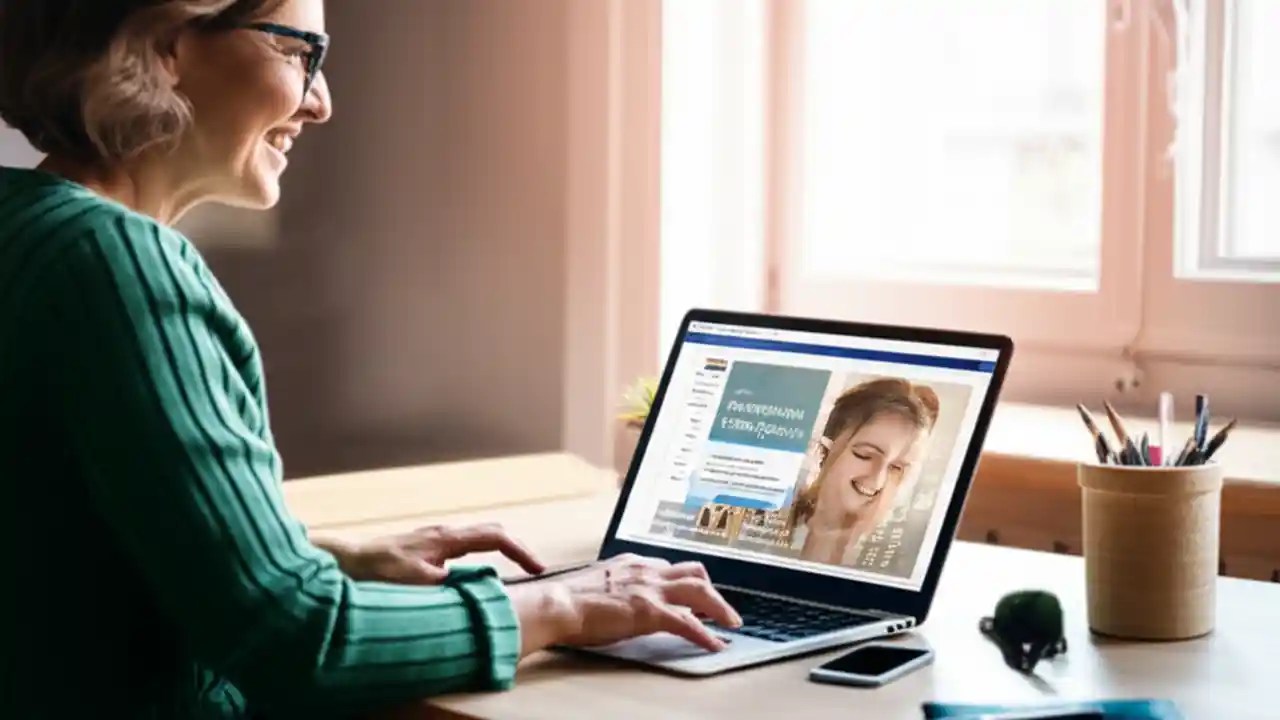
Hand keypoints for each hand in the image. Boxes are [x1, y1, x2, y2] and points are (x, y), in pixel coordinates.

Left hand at [317, 523, 545, 584]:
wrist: (345, 561)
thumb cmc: (376, 571)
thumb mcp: (414, 583)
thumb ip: (446, 585)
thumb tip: (474, 591)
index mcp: (447, 539)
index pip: (496, 537)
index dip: (520, 551)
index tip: (537, 569)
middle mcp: (444, 534)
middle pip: (492, 533)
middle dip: (516, 549)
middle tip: (533, 570)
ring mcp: (435, 540)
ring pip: (477, 541)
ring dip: (499, 554)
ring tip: (514, 575)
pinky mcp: (426, 550)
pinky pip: (463, 551)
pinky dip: (480, 560)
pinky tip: (476, 580)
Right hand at [507, 554, 742, 656]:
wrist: (557, 604)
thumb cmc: (567, 599)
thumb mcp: (597, 583)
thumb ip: (615, 585)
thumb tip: (618, 597)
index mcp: (632, 563)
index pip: (669, 568)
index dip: (685, 582)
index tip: (694, 594)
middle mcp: (646, 570)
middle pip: (693, 572)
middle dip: (711, 589)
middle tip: (721, 609)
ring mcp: (650, 589)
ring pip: (700, 591)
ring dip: (720, 608)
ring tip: (732, 623)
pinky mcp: (650, 611)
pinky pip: (688, 623)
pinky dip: (706, 636)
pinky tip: (716, 646)